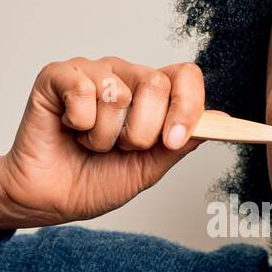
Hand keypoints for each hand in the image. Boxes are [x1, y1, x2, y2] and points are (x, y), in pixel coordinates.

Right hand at [0, 57, 206, 229]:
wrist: (49, 199)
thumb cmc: (94, 182)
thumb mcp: (148, 169)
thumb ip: (180, 142)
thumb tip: (221, 120)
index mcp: (151, 95)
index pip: (185, 75)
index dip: (185, 107)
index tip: (171, 141)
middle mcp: (124, 76)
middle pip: (156, 85)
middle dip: (140, 133)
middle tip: (119, 149)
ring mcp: (91, 72)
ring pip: (117, 94)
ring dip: (104, 136)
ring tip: (89, 142)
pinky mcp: (58, 76)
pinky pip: (82, 90)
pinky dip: (78, 123)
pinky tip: (69, 128)